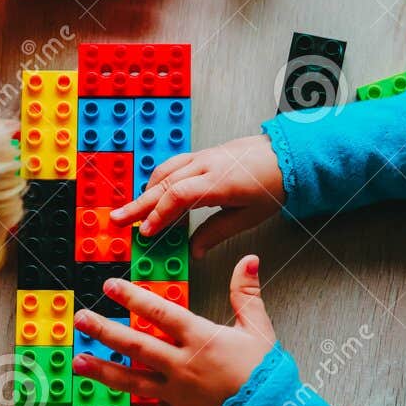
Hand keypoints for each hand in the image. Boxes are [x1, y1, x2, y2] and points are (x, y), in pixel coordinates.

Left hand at [71, 255, 275, 405]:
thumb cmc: (265, 370)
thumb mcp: (257, 327)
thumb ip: (246, 293)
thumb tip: (250, 260)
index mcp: (199, 339)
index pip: (160, 313)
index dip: (133, 297)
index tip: (110, 285)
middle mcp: (182, 365)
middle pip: (137, 346)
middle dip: (105, 331)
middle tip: (81, 320)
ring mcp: (177, 394)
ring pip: (133, 382)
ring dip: (103, 372)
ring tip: (78, 362)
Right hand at [112, 135, 283, 256]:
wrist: (287, 154)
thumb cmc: (272, 185)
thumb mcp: (248, 217)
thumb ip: (216, 233)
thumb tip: (194, 251)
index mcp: (219, 181)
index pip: (178, 196)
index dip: (158, 215)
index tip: (146, 232)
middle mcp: (206, 165)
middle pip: (164, 183)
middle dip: (138, 204)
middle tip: (117, 219)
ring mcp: (203, 157)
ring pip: (165, 171)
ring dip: (145, 191)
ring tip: (130, 210)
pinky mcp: (203, 154)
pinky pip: (173, 166)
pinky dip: (158, 180)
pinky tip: (152, 193)